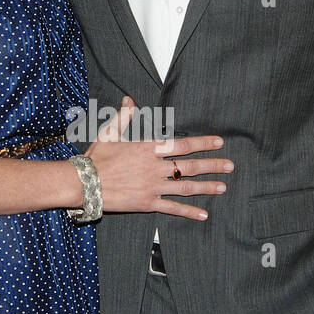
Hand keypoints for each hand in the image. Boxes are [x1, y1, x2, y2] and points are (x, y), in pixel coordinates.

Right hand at [85, 96, 233, 219]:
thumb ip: (124, 116)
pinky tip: (204, 214)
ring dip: (207, 187)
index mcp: (148, 148)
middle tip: (230, 166)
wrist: (83, 183)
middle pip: (190, 167)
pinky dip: (189, 212)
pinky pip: (172, 208)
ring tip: (223, 187)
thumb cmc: (96, 157)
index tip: (219, 142)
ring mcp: (153, 187)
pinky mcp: (147, 203)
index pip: (182, 144)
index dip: (203, 143)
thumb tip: (129, 99)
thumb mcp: (109, 133)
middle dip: (213, 165)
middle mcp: (154, 167)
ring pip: (186, 187)